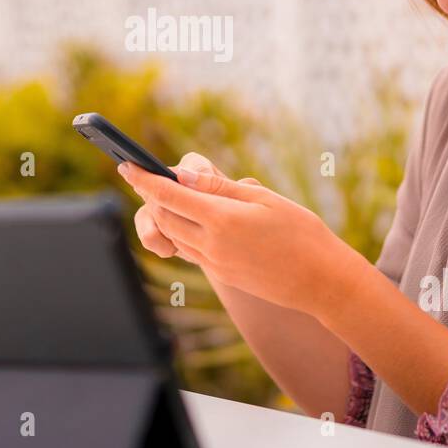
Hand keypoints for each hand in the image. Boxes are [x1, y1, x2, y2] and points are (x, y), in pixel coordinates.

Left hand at [120, 155, 366, 316]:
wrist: (321, 281)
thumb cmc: (301, 232)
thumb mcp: (264, 199)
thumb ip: (221, 187)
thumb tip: (184, 174)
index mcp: (222, 220)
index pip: (169, 195)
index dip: (144, 179)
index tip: (126, 166)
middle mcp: (212, 245)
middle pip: (164, 216)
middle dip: (151, 196)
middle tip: (149, 176)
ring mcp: (215, 264)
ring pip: (173, 235)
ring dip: (165, 214)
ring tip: (169, 195)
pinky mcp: (222, 275)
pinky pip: (190, 250)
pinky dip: (183, 231)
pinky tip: (193, 220)